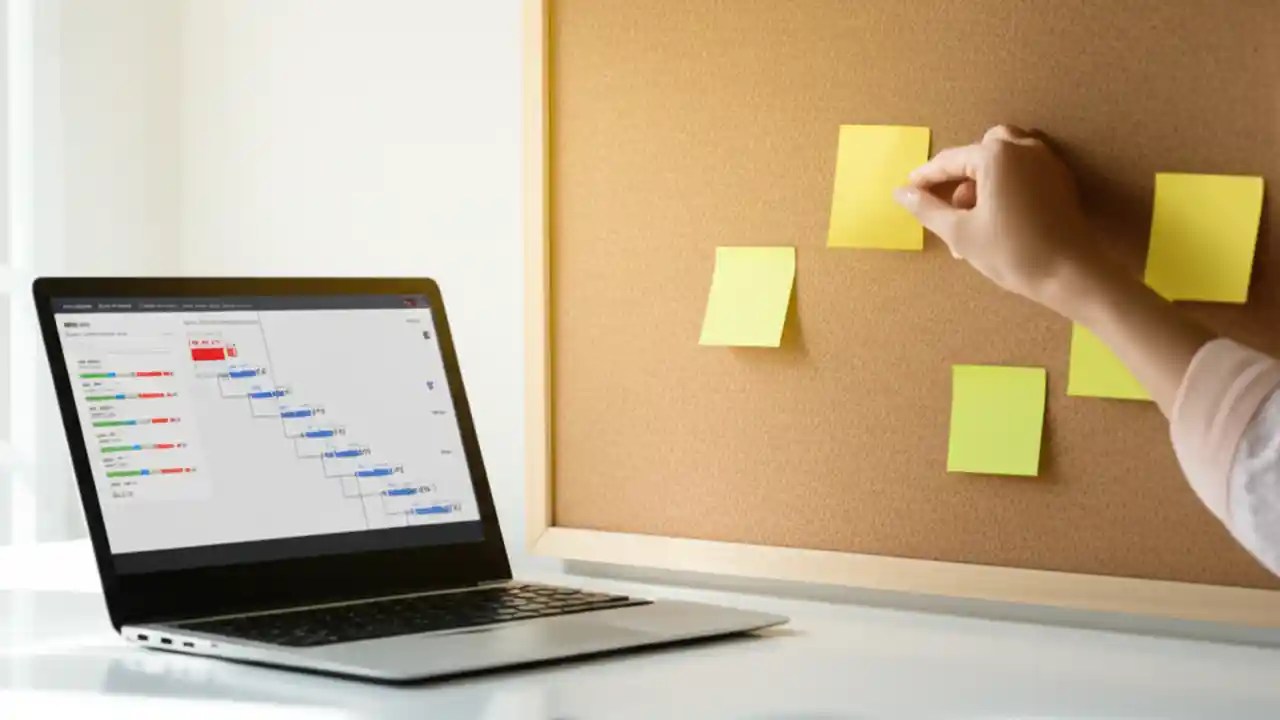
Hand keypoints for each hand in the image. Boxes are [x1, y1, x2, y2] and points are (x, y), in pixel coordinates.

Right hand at [893, 125, 1100, 315]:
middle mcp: (1023, 148)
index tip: (906, 190)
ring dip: (982, 182)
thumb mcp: (960, 233)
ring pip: (1002, 161)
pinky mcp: (1059, 179)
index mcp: (996, 155)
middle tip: (949, 209)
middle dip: (960, 178)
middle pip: (980, 153)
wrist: (1070, 274)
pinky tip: (996, 220)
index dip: (925, 177)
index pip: (950, 161)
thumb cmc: (1012, 253)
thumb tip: (901, 193)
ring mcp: (1046, 161)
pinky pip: (1022, 172)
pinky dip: (1004, 186)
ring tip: (972, 221)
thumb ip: (927, 208)